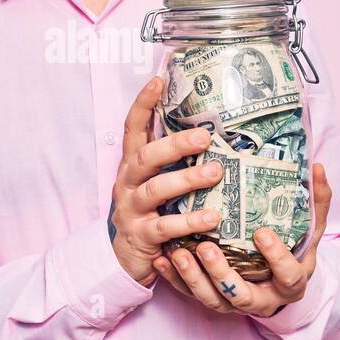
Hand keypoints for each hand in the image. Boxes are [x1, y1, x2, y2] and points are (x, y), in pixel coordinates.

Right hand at [108, 76, 226, 285]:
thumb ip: (172, 162)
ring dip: (186, 179)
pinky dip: (189, 221)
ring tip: (216, 173)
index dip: (143, 104)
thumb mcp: (155, 184)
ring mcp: (132, 209)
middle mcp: (128, 183)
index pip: (132, 128)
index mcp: (132, 165)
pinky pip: (165, 226)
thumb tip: (209, 132)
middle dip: (175, 144)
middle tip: (205, 136)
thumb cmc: (149, 213)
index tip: (158, 79)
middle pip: (146, 156)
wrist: (124, 259)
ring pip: (156, 189)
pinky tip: (213, 218)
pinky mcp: (140, 236)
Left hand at [152, 163, 332, 316]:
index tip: (261, 232)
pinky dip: (175, 280)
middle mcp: (263, 299)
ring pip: (212, 299)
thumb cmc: (295, 250)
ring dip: (193, 278)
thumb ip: (316, 202)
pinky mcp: (214, 301)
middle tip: (205, 246)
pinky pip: (191, 295)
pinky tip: (162, 259)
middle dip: (221, 272)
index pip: (288, 275)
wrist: (281, 284)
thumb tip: (318, 167)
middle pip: (241, 295)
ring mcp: (235, 304)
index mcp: (291, 283)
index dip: (276, 257)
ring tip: (178, 252)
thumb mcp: (311, 230)